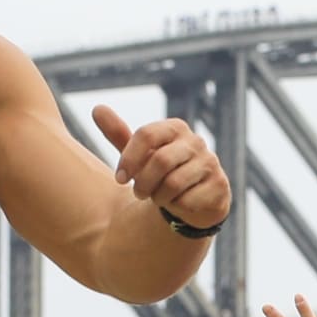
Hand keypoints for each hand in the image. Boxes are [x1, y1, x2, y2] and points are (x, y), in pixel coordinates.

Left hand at [95, 106, 230, 227]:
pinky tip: (180, 204)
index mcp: (175, 128)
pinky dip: (177, 207)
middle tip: (138, 193)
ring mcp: (210, 163)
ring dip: (159, 197)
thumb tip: (97, 108)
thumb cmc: (161, 173)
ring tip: (158, 198)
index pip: (147, 134)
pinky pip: (189, 200)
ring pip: (174, 183)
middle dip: (143, 183)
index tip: (119, 179)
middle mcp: (195, 141)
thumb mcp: (139, 155)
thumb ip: (119, 134)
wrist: (193, 199)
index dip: (129, 158)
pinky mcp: (219, 186)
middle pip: (160, 160)